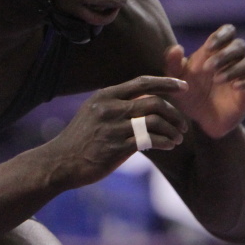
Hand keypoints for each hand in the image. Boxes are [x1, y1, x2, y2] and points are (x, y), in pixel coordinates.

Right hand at [47, 75, 189, 186]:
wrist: (60, 162)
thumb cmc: (80, 138)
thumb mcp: (93, 111)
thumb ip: (116, 103)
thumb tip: (143, 98)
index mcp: (105, 96)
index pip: (142, 83)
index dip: (166, 83)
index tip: (183, 87)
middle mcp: (110, 108)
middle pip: (153, 102)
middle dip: (175, 113)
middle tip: (183, 124)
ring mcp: (113, 128)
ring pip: (155, 121)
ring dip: (172, 129)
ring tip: (178, 138)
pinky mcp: (117, 148)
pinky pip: (150, 140)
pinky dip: (164, 142)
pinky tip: (168, 145)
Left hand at [165, 24, 244, 138]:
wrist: (200, 120)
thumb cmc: (188, 94)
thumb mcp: (177, 80)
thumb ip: (173, 64)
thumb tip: (176, 48)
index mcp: (215, 51)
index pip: (228, 31)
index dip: (221, 35)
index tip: (208, 47)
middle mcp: (231, 60)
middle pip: (239, 45)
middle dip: (225, 54)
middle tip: (208, 67)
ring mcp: (242, 75)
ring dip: (235, 68)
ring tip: (218, 79)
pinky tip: (234, 87)